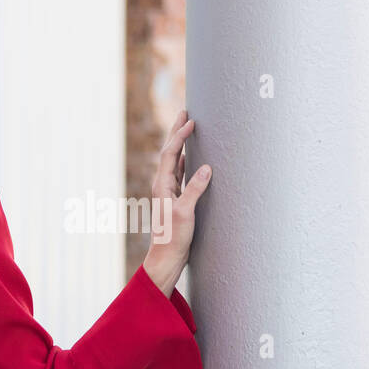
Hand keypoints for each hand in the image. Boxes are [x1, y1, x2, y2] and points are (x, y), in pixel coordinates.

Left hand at [143, 110, 211, 295]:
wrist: (167, 257)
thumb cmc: (173, 237)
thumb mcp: (185, 213)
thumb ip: (195, 190)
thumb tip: (206, 167)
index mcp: (162, 185)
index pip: (170, 153)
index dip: (180, 135)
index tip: (191, 120)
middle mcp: (163, 185)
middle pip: (170, 152)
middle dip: (177, 132)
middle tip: (186, 112)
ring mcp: (168, 191)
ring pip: (175, 161)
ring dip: (181, 143)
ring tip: (189, 128)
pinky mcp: (176, 199)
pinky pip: (181, 173)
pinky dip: (186, 160)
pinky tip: (192, 157)